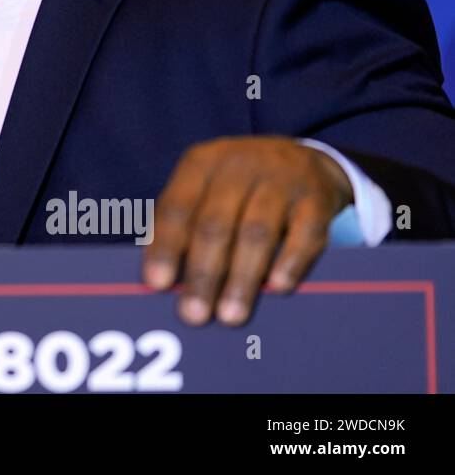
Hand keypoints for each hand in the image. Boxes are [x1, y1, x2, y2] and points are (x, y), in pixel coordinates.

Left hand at [142, 136, 352, 326]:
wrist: (303, 159)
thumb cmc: (239, 185)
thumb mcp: (205, 187)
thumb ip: (183, 223)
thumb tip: (161, 278)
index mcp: (201, 163)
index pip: (176, 207)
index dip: (165, 246)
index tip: (157, 284)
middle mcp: (239, 166)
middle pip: (215, 224)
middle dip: (203, 273)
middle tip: (194, 314)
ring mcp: (281, 179)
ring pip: (257, 233)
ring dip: (242, 278)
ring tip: (230, 315)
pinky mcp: (317, 198)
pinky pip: (305, 233)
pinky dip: (291, 262)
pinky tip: (279, 287)